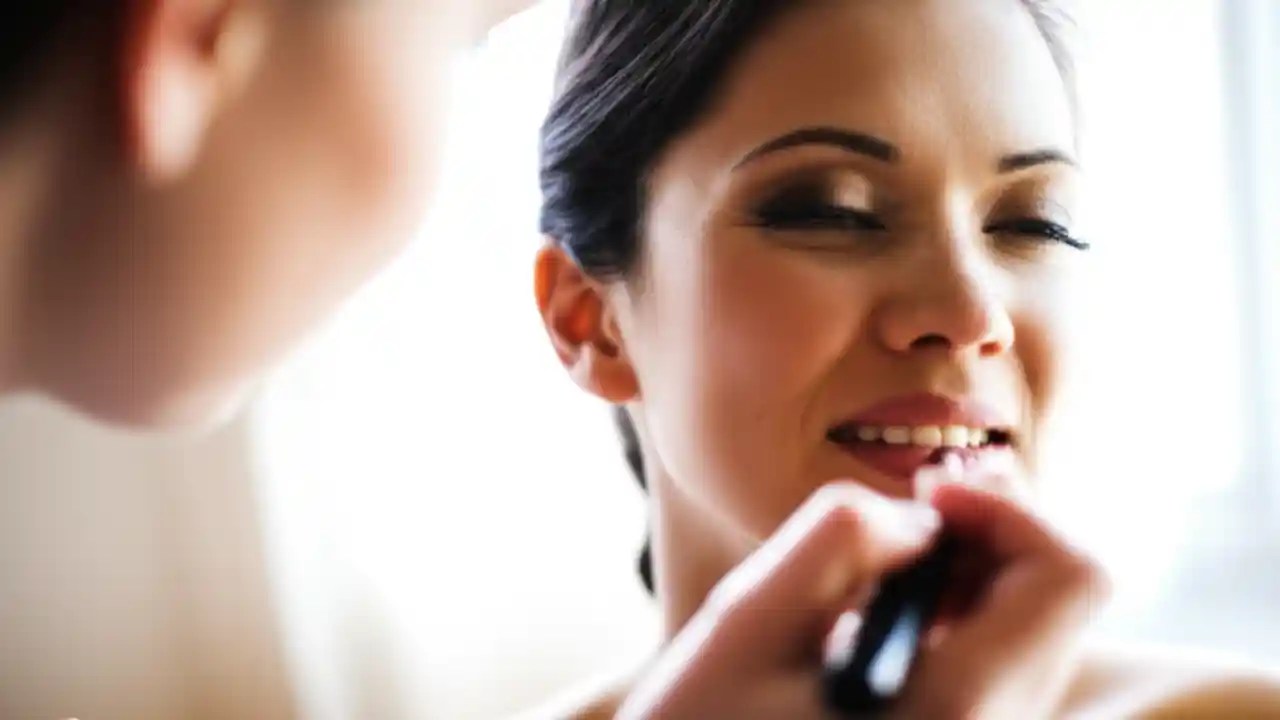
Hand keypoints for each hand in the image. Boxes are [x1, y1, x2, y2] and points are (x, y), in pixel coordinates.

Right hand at [616, 471, 1109, 719]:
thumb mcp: (743, 624)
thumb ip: (841, 540)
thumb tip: (921, 518)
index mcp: (953, 713)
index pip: (1067, 579)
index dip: (1006, 511)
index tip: (924, 495)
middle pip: (1057, 605)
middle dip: (986, 535)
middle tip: (907, 509)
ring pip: (1029, 639)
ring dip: (965, 578)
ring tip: (873, 576)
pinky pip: (993, 677)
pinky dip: (951, 625)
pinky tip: (872, 626)